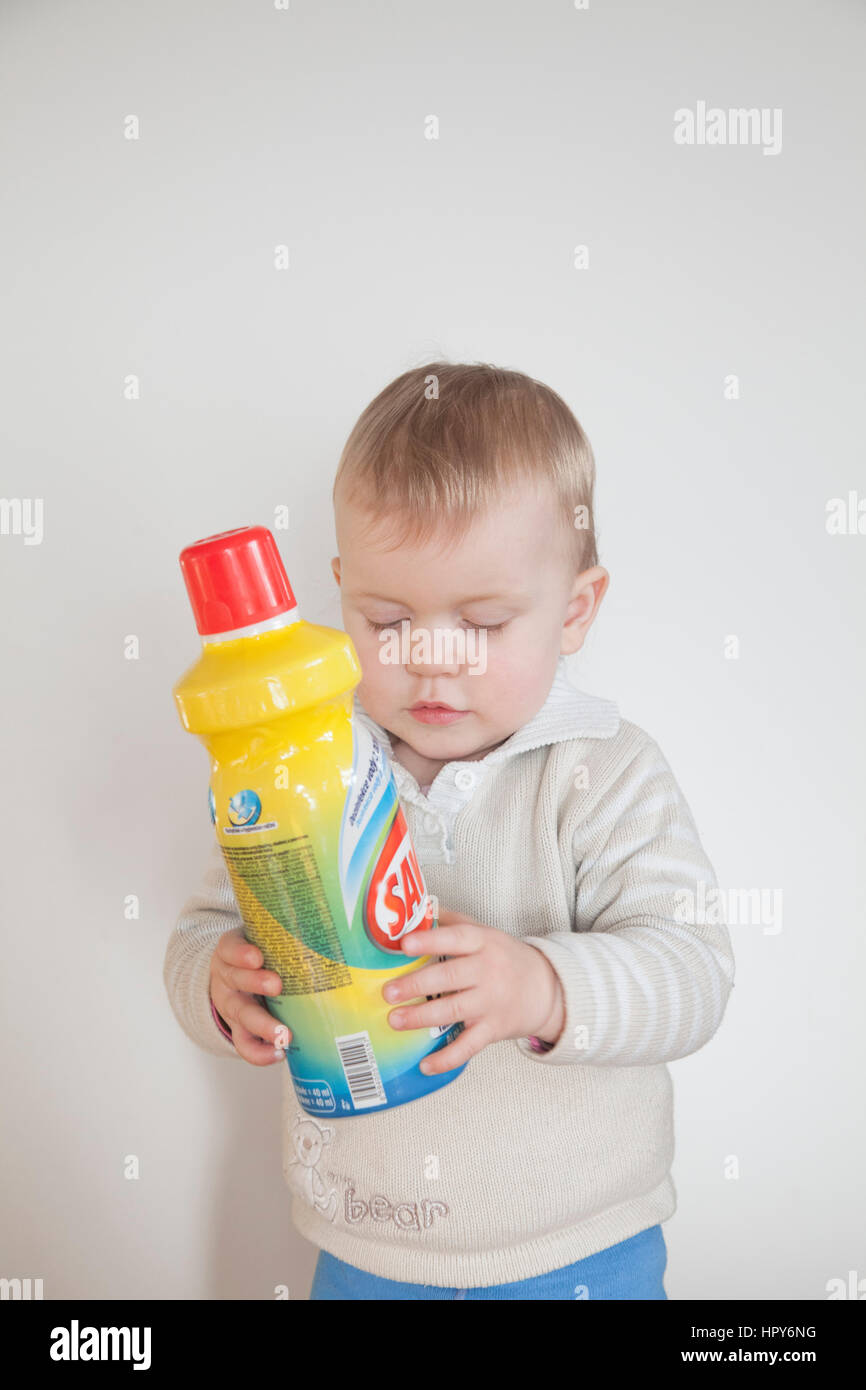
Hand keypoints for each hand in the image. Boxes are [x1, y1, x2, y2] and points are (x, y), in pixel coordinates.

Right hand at [209, 929, 287, 1066]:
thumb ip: (287, 936)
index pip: (230, 947)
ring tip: (283, 1034)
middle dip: (255, 983)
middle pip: (236, 979)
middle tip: (276, 985)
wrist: (233, 975)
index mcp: (231, 951)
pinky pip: (244, 1043)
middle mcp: (228, 977)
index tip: (257, 957)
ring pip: (241, 1014)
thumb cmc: (259, 953)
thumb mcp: (262, 939)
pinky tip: (278, 1054)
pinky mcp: (238, 1028)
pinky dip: (259, 1052)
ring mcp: (232, 1004)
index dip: (241, 952)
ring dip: (262, 1024)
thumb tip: (332, 937)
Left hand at [381, 908, 565, 1074]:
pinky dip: (447, 1058)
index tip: (404, 944)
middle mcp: (488, 971)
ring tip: (395, 1020)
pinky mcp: (494, 1029)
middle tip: (388, 991)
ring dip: (422, 1017)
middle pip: (450, 977)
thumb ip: (454, 922)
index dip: (430, 941)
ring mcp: (491, 1002)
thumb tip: (418, 910)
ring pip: (454, 1010)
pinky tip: (425, 1065)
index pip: (456, 938)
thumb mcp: (486, 933)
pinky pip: (469, 1046)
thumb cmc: (506, 958)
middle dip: (417, 984)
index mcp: (484, 943)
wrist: (548, 989)